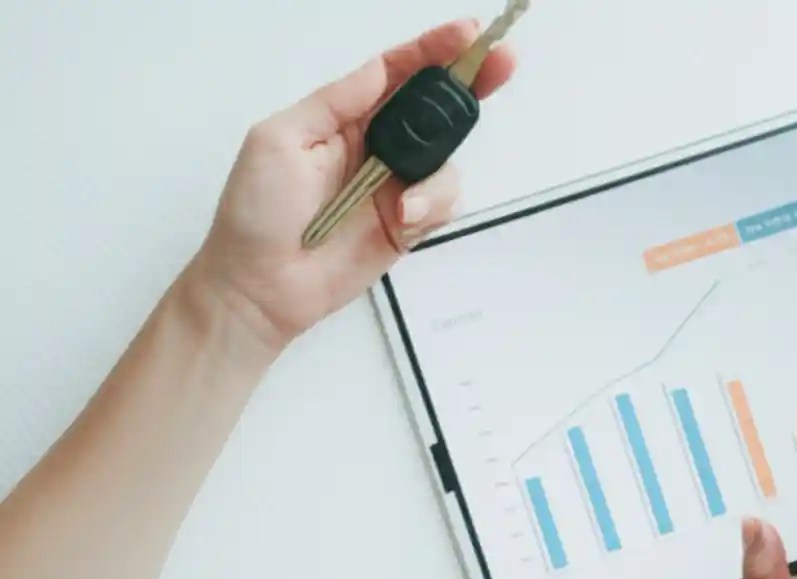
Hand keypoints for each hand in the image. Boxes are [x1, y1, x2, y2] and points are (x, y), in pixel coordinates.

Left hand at [187, 19, 515, 351]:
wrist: (261, 288)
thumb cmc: (256, 214)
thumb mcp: (280, 139)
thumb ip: (335, 102)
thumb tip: (380, 68)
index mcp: (345, 118)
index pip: (397, 73)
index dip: (434, 50)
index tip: (469, 33)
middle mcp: (376, 146)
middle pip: (435, 107)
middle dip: (470, 83)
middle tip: (501, 63)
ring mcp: (395, 185)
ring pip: (446, 159)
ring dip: (436, 176)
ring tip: (407, 205)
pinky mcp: (408, 224)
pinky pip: (443, 202)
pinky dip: (432, 206)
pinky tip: (406, 219)